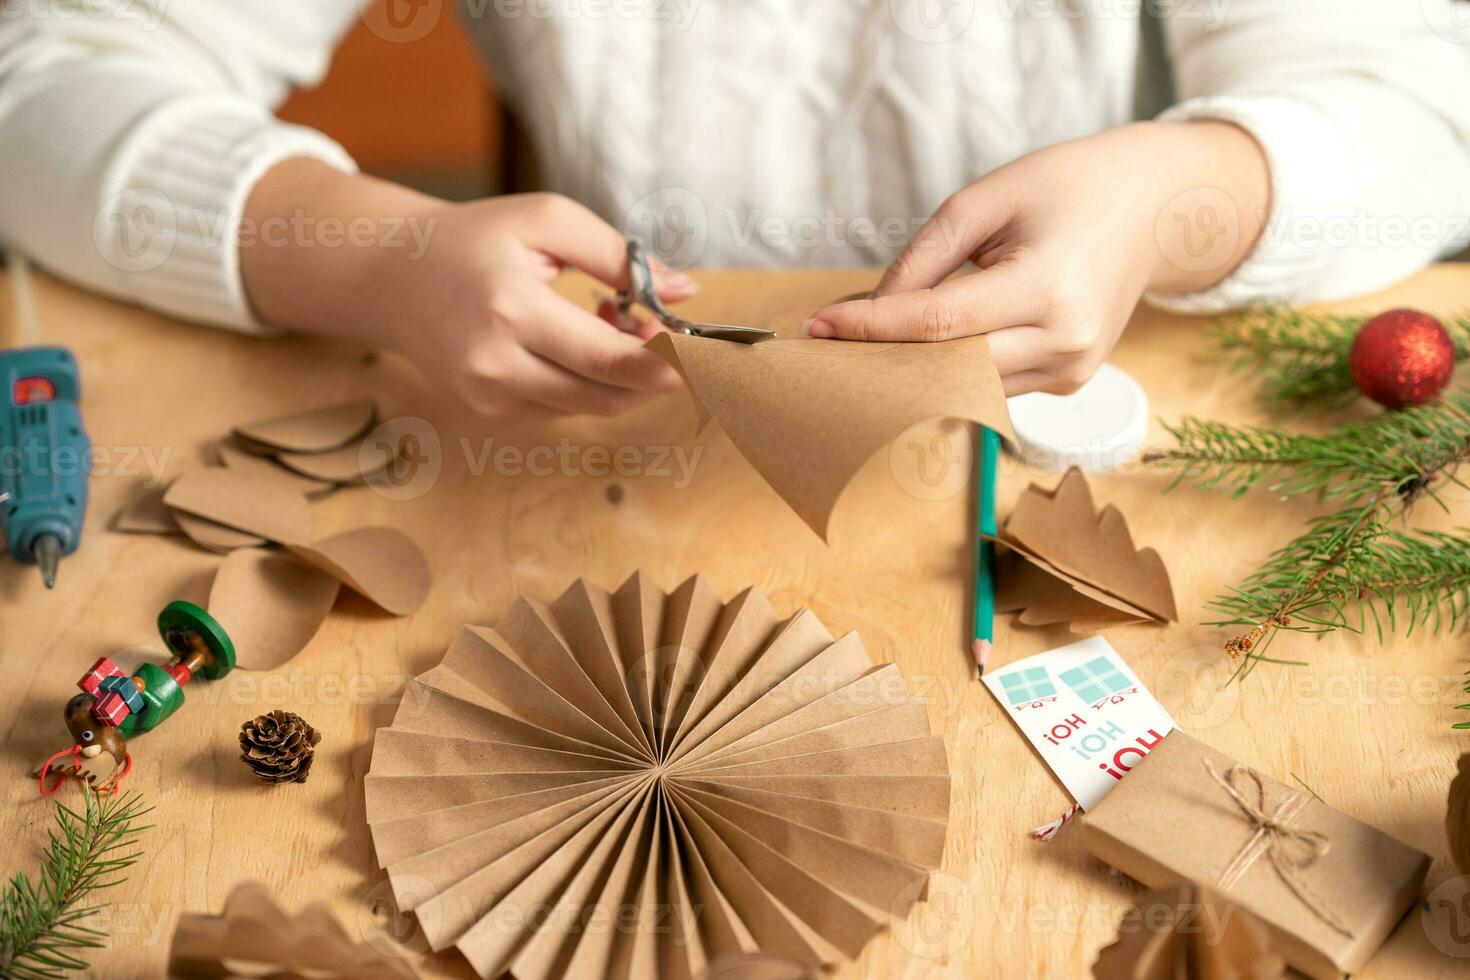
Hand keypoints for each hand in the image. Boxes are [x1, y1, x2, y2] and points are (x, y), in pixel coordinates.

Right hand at [243, 162, 690, 417]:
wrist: (393, 277)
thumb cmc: (476, 239)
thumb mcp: (547, 221)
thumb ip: (619, 256)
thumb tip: (683, 292)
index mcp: (510, 309)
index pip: (607, 359)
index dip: (662, 364)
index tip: (698, 354)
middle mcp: (496, 365)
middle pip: (604, 393)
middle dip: (650, 371)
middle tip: (664, 332)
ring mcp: (489, 397)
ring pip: (588, 406)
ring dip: (620, 378)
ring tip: (614, 324)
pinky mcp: (488, 413)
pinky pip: (562, 409)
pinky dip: (586, 383)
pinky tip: (577, 343)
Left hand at [804, 122, 1269, 395]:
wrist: (1152, 207)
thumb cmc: (1065, 188)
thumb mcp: (985, 200)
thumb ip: (922, 260)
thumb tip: (868, 315)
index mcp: (1048, 286)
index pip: (939, 324)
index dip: (872, 328)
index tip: (817, 326)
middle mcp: (1066, 341)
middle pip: (948, 368)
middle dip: (883, 360)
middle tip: (824, 348)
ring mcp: (1073, 370)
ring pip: (967, 387)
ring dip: (913, 372)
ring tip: (864, 348)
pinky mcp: (1071, 383)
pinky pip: (993, 385)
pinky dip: (951, 371)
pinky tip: (919, 353)